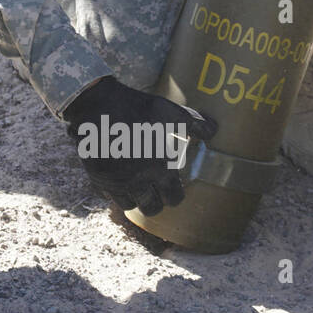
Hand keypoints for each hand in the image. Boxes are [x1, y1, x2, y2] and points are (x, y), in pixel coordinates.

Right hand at [63, 76, 216, 215]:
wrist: (98, 104)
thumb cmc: (137, 107)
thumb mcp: (170, 111)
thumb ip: (194, 124)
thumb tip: (214, 131)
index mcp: (161, 167)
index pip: (174, 198)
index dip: (175, 195)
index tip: (172, 188)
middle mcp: (140, 180)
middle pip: (152, 208)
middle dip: (156, 202)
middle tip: (154, 191)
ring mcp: (117, 181)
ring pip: (130, 205)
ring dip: (135, 198)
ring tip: (136, 187)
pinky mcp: (98, 177)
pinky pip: (109, 195)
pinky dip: (115, 191)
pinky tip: (118, 179)